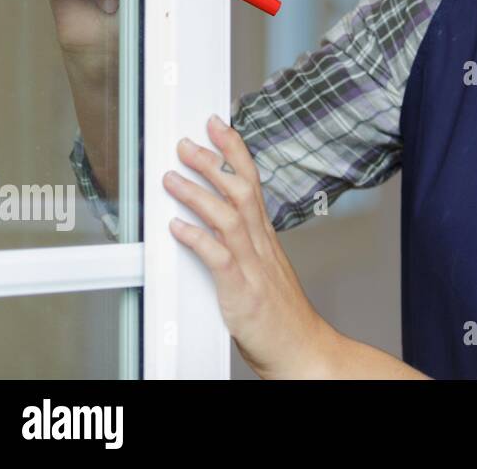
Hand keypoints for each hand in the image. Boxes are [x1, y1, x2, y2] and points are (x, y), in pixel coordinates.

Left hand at [165, 113, 335, 378]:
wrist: (303, 349)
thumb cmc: (280, 316)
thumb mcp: (264, 271)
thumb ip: (242, 245)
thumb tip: (212, 223)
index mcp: (266, 238)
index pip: (252, 182)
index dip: (235, 152)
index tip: (219, 127)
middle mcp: (261, 246)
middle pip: (240, 191)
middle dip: (214, 162)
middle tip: (188, 144)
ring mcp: (253, 267)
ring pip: (228, 218)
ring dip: (199, 194)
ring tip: (173, 178)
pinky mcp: (242, 291)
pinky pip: (219, 258)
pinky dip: (198, 240)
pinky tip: (178, 228)